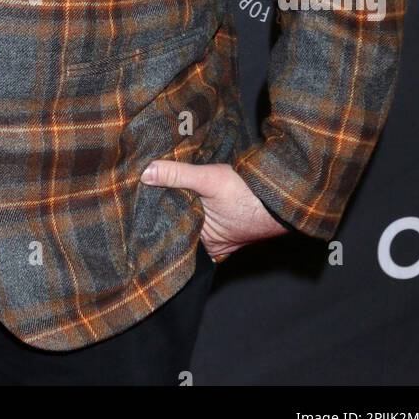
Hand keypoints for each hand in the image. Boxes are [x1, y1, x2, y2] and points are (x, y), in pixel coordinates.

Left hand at [139, 159, 289, 261]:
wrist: (283, 195)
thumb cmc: (249, 194)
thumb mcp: (210, 179)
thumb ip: (177, 175)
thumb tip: (145, 173)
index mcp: (204, 244)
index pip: (168, 235)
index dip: (152, 220)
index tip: (134, 205)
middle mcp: (210, 245)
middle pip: (178, 228)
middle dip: (162, 212)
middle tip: (138, 194)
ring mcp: (218, 236)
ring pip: (189, 221)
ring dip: (177, 206)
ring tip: (152, 189)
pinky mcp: (225, 224)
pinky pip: (201, 216)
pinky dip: (191, 205)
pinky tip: (178, 190)